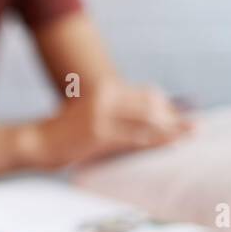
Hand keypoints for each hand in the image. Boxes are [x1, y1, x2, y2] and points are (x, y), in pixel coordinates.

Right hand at [32, 82, 191, 167]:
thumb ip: (117, 110)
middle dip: (174, 116)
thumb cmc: (67, 131)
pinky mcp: (100, 135)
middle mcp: (106, 96)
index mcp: (106, 88)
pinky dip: (159, 140)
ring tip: (191, 134)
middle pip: (153, 103)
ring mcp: (103, 115)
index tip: (181, 118)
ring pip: (149, 119)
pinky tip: (173, 143)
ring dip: (173, 128)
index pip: (147, 94)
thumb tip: (152, 116)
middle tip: (191, 128)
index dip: (168, 107)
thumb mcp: (92, 110)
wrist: (39, 142)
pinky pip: (137, 138)